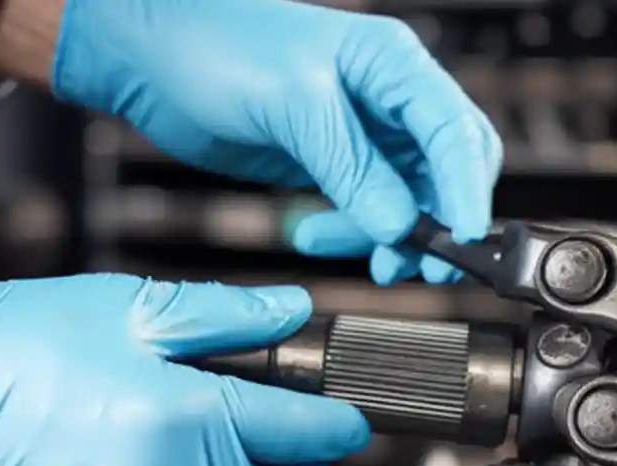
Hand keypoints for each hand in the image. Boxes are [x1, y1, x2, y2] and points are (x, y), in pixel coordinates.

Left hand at [52, 0, 502, 284]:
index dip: (467, 189)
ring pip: (411, 197)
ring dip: (397, 236)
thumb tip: (400, 226)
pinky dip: (357, 231)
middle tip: (425, 268)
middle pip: (448, 169)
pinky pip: (369, 206)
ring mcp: (363, 132)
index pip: (455, 131)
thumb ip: (352, 167)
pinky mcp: (333, 161)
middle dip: (441, 220)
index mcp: (393, 64)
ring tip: (372, 263)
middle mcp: (388, 97)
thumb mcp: (292, 104)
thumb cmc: (214, 46)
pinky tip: (318, 235)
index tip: (466, 239)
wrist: (149, 55)